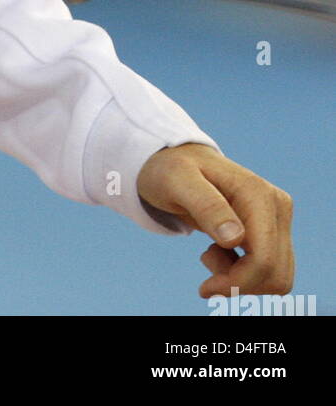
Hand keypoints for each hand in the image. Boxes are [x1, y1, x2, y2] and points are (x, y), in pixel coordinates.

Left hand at [136, 142, 293, 296]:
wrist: (176, 161)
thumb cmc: (172, 170)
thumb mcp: (177, 182)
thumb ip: (205, 206)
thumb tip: (235, 239)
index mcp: (258, 194)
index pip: (264, 260)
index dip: (237, 282)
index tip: (204, 288)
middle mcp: (277, 206)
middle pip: (275, 274)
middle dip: (239, 282)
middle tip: (205, 259)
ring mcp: (278, 218)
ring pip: (277, 277)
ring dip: (241, 278)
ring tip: (211, 252)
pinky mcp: (274, 229)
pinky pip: (271, 270)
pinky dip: (245, 274)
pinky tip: (220, 251)